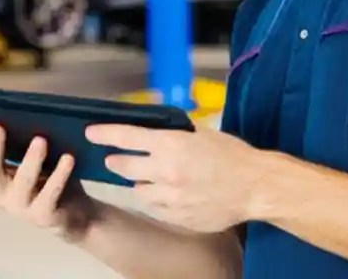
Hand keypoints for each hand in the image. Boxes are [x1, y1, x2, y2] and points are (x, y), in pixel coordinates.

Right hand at [0, 121, 97, 241]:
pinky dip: (59, 175)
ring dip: (31, 160)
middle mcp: (2, 195)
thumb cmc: (49, 179)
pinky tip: (68, 158)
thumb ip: (21, 144)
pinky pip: (50, 193)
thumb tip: (19, 112)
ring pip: (23, 182)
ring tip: (40, 140)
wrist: (75, 214)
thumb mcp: (32, 160)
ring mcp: (21, 208)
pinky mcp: (43, 216)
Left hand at [86, 121, 268, 233]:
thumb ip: (174, 135)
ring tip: (154, 177)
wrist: (255, 187)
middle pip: (124, 166)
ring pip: (138, 190)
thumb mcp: (202, 133)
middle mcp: (166, 171)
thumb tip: (153, 133)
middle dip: (116, 161)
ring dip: (141, 182)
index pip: (126, 136)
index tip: (91, 133)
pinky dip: (158, 199)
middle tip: (114, 159)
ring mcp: (170, 197)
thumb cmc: (232, 156)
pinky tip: (171, 193)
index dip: (105, 133)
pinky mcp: (177, 216)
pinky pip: (156, 207)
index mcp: (171, 144)